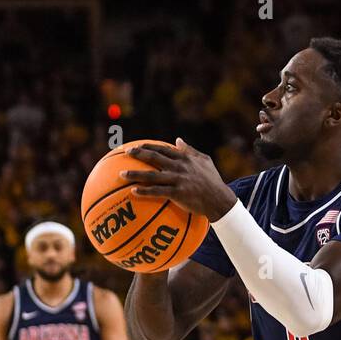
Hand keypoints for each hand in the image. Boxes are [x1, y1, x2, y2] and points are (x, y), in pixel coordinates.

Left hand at [121, 138, 236, 221]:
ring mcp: (178, 180)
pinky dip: (145, 191)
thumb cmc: (212, 181)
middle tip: (125, 153)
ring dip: (135, 174)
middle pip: (154, 158)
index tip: (136, 146)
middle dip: (138, 154)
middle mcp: (179, 167)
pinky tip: (133, 191)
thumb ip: (190, 150)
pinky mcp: (177, 193)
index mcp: (184, 158)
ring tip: (121, 174)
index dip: (148, 147)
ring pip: (152, 175)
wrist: (219, 199)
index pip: (162, 149)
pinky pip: (157, 192)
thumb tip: (177, 140)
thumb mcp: (204, 161)